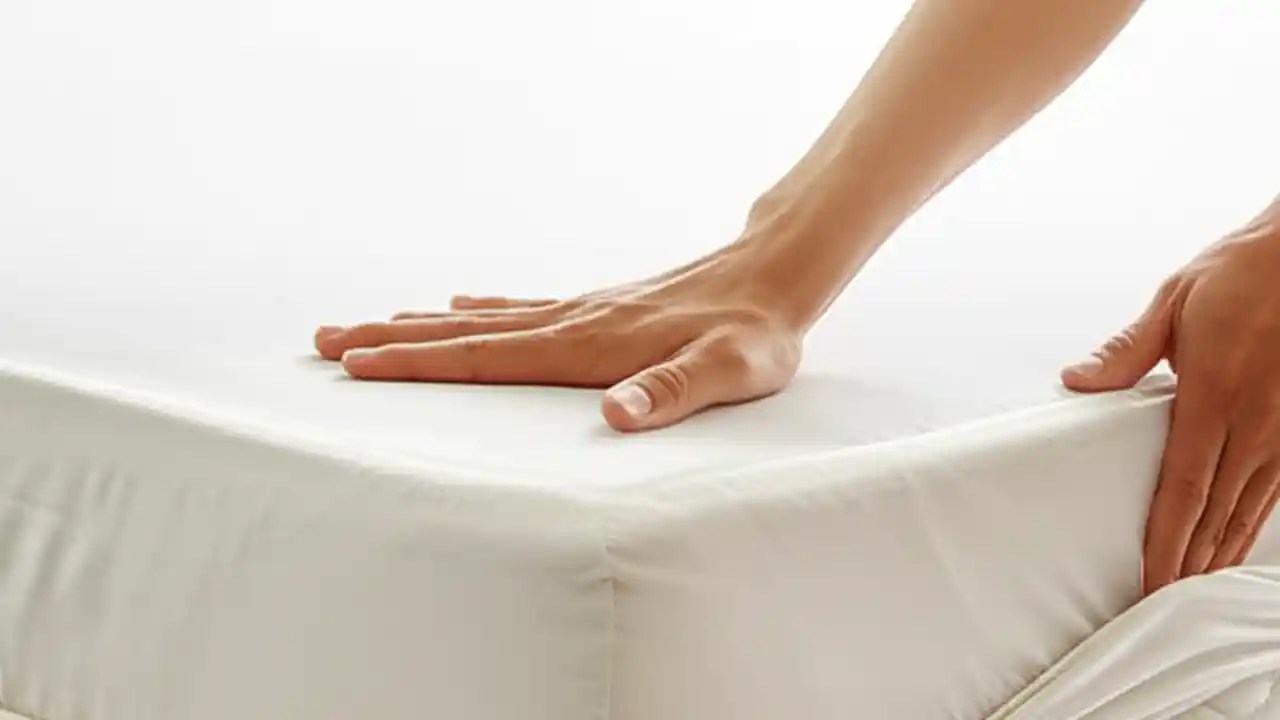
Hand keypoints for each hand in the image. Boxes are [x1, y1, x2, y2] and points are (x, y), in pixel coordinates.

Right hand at [314, 243, 804, 431]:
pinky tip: (459, 305)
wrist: (773, 274)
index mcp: (588, 346)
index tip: (356, 362)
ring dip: (419, 325)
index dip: (417, 363)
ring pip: (480, 319)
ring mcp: (579, 310)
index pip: (485, 358)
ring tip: (366, 325)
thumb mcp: (726, 372)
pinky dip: (479, 310)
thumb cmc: (753, 334)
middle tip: (322, 339)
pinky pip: (520, 309)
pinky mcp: (596, 308)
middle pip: (461, 334)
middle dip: (388, 340)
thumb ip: (670, 393)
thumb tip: (615, 416)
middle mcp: (570, 321)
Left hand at [1062, 199, 1279, 594]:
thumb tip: (1077, 382)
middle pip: (1217, 511)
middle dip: (1189, 563)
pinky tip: (1237, 544)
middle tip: (1163, 604)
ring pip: (1251, 508)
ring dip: (1221, 552)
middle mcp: (1255, 422)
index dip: (1166, 539)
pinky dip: (1255, 524)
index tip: (1150, 578)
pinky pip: (1277, 490)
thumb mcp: (1174, 301)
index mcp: (1213, 395)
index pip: (1183, 485)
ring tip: (1194, 590)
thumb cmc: (1241, 274)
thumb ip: (1126, 350)